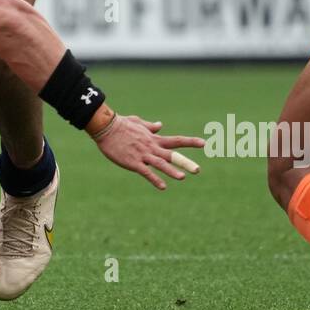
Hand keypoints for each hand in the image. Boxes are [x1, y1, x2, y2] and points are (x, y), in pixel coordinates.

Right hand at [92, 113, 206, 189]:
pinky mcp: (133, 162)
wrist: (106, 127)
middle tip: (198, 170)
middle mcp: (151, 147)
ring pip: (160, 164)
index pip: (176, 140)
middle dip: (185, 162)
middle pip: (172, 155)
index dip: (190, 142)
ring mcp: (142, 155)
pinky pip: (146, 172)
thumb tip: (160, 125)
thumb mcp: (138, 122)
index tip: (204, 143)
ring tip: (183, 177)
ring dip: (172, 171)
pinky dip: (154, 179)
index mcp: (154, 138)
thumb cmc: (121, 123)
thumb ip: (151, 126)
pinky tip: (163, 186)